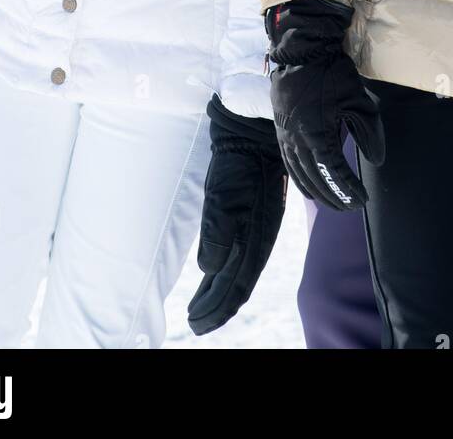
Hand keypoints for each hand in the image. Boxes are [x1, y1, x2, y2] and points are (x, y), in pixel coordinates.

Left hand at [187, 95, 286, 335]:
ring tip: (198, 308)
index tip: (197, 323)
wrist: (251, 129)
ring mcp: (254, 226)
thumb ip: (219, 231)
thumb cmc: (237, 160)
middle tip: (194, 323)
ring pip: (235, 271)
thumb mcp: (224, 193)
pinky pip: (235, 253)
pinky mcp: (247, 215)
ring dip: (217, 292)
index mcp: (257, 236)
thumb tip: (209, 270)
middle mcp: (258, 237)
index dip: (218, 307)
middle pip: (236, 283)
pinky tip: (211, 275)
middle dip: (216, 306)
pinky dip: (221, 270)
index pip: (237, 284)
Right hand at [266, 0, 384, 210]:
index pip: (334, 172)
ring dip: (316, 192)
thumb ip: (368, 133)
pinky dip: (299, 179)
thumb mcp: (358, 101)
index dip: (349, 188)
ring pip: (300, 174)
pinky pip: (288, 163)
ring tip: (332, 203)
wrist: (301, 51)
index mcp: (317, 134)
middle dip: (334, 196)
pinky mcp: (280, 131)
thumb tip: (375, 160)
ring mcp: (286, 136)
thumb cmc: (332, 74)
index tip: (363, 199)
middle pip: (315, 178)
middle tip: (351, 206)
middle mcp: (297, 140)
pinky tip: (307, 188)